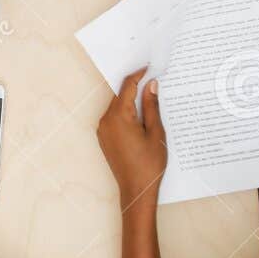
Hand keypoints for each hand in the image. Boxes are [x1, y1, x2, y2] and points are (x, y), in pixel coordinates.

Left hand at [96, 71, 166, 205]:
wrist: (136, 189)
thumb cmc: (149, 164)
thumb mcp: (156, 132)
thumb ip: (151, 106)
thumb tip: (151, 85)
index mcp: (119, 116)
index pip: (127, 86)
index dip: (139, 74)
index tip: (150, 68)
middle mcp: (106, 120)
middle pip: (120, 95)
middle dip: (136, 86)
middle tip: (153, 80)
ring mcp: (103, 129)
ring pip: (117, 106)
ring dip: (131, 99)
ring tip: (150, 96)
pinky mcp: (104, 137)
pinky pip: (114, 117)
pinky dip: (126, 112)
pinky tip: (141, 114)